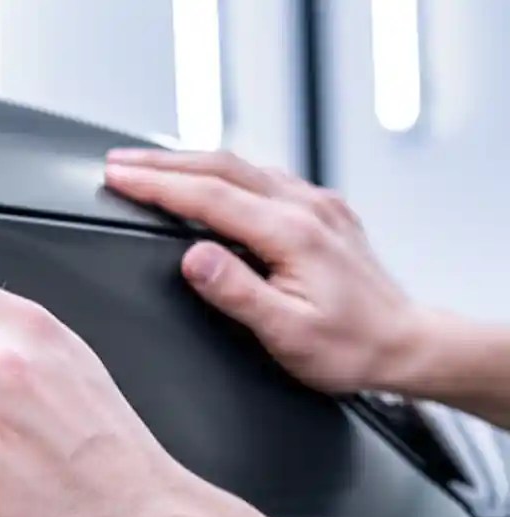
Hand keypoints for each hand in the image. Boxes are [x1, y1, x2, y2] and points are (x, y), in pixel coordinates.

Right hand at [104, 148, 422, 394]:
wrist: (406, 345)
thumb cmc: (349, 348)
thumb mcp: (286, 332)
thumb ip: (236, 291)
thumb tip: (192, 257)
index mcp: (291, 233)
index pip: (208, 195)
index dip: (156, 184)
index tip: (116, 177)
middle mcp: (306, 207)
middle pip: (220, 166)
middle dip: (161, 162)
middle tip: (116, 163)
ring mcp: (316, 204)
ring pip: (241, 166)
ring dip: (188, 162)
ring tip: (148, 166)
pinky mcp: (321, 210)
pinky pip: (263, 175)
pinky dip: (222, 171)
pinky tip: (207, 178)